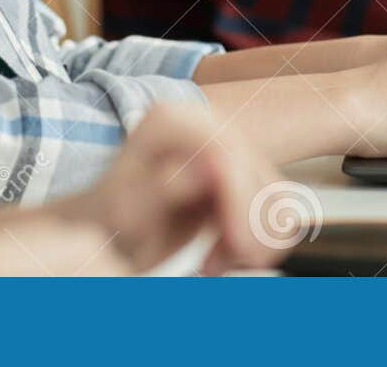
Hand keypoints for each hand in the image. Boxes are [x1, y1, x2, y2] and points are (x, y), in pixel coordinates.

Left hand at [57, 103, 282, 274]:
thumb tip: (208, 166)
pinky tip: (228, 251)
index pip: (230, 156)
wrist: (108, 232)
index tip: (237, 250)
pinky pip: (278, 206)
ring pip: (276, 195)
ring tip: (215, 260)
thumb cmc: (107, 224)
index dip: (243, 205)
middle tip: (213, 265)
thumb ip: (161, 189)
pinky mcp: (243, 168)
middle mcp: (204, 120)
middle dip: (247, 229)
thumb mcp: (124, 214)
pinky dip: (262, 238)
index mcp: (170, 121)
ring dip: (255, 239)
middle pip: (259, 176)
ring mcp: (226, 142)